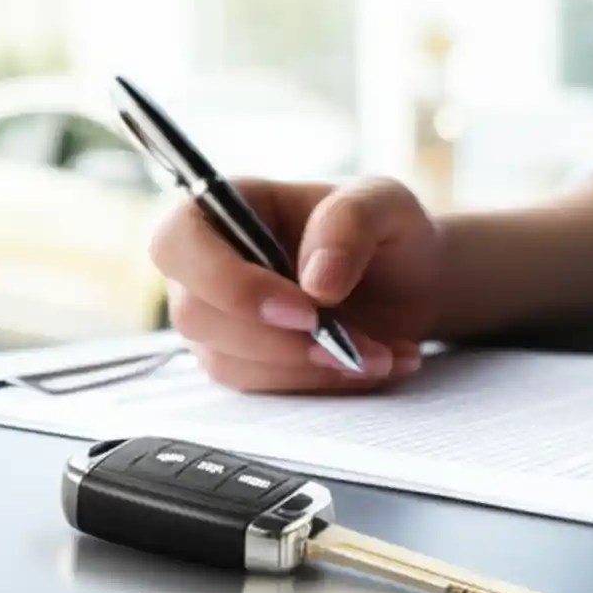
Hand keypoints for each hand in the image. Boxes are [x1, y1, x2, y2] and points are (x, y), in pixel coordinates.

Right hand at [151, 177, 441, 392]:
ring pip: (229, 363)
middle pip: (196, 315)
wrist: (414, 284)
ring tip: (382, 355)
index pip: (179, 242)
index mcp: (229, 206)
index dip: (229, 283)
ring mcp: (221, 319)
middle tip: (357, 344)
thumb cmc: (388, 231)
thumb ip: (350, 224)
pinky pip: (264, 389)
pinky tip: (375, 365)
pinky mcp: (246, 362)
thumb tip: (317, 284)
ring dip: (309, 369)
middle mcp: (210, 264)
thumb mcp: (386, 204)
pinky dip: (323, 384)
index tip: (305, 311)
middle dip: (280, 341)